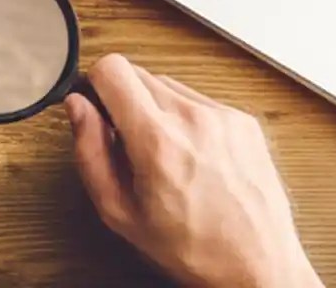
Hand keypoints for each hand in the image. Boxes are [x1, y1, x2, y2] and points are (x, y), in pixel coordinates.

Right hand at [65, 55, 320, 287]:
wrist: (257, 264)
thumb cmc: (191, 248)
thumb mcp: (121, 212)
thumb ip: (90, 153)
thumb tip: (78, 108)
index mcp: (158, 141)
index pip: (112, 69)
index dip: (95, 85)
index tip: (96, 107)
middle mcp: (193, 118)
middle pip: (138, 73)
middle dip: (123, 101)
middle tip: (128, 143)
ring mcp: (223, 116)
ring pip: (168, 84)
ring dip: (155, 107)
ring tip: (163, 154)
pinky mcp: (243, 120)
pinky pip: (198, 100)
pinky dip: (186, 118)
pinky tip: (191, 155)